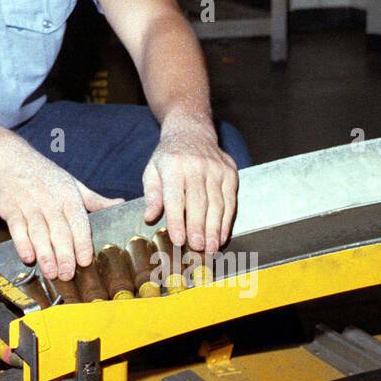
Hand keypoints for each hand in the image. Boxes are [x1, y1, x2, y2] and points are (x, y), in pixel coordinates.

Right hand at [0, 134, 124, 280]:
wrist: (12, 158)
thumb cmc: (46, 175)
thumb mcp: (73, 184)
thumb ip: (95, 200)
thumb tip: (121, 203)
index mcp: (68, 197)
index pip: (78, 223)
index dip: (82, 243)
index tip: (85, 261)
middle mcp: (50, 201)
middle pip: (59, 231)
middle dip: (64, 255)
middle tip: (67, 275)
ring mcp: (29, 205)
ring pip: (39, 232)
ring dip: (45, 254)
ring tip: (51, 272)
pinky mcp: (11, 209)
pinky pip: (17, 228)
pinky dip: (22, 243)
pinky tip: (28, 257)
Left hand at [141, 112, 237, 252]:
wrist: (192, 132)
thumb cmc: (168, 157)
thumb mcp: (152, 170)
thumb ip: (152, 194)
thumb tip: (149, 217)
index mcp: (173, 166)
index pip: (175, 197)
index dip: (177, 220)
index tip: (179, 240)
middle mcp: (196, 166)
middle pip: (199, 202)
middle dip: (198, 228)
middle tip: (198, 249)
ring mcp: (216, 169)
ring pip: (217, 203)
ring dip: (214, 228)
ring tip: (211, 248)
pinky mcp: (231, 172)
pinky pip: (230, 200)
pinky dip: (227, 220)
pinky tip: (222, 235)